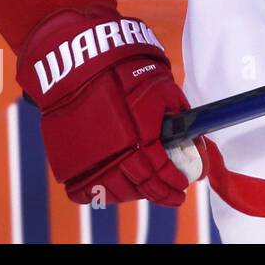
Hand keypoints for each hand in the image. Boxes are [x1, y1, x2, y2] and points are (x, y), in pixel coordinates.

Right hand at [18, 5, 205, 206]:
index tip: (185, 184)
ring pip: (117, 193)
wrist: (79, 68)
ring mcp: (89, 163)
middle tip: (175, 196)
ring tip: (149, 191)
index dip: (175, 181)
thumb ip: (178, 117)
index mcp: (140, 140)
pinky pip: (88, 192)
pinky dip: (106, 193)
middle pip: (142, 188)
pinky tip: (119, 188)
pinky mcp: (69, 164)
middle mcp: (115, 157)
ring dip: (137, 195)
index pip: (161, 172)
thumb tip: (195, 138)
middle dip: (163, 194)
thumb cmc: (125, 74)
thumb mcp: (163, 90)